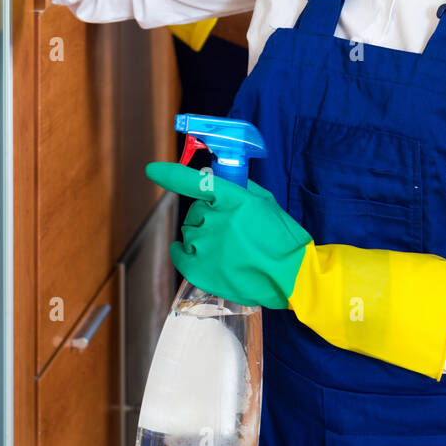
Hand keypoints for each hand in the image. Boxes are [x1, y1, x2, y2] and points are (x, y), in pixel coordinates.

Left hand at [144, 161, 311, 308]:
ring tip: (227, 248)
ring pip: (190, 231)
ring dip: (202, 235)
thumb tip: (214, 179)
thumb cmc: (282, 238)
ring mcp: (207, 247)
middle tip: (231, 229)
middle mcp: (218, 221)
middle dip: (208, 215)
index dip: (171, 174)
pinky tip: (191, 252)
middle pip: (196, 210)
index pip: (195, 182)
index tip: (152, 169)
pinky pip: (180, 254)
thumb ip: (238, 188)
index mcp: (235, 200)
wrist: (293, 277)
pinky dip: (182, 251)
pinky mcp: (202, 270)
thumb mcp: (265, 202)